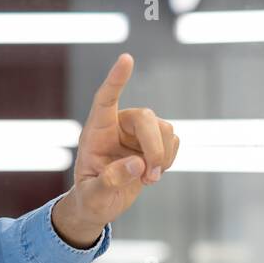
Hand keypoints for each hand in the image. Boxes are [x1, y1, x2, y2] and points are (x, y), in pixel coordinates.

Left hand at [51, 53, 178, 247]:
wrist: (101, 204)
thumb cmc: (90, 198)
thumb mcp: (92, 196)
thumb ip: (109, 181)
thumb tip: (136, 163)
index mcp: (96, 132)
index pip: (105, 99)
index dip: (116, 80)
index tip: (126, 58)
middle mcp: (117, 126)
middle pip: (145, 118)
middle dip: (154, 147)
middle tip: (150, 176)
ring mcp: (137, 132)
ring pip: (164, 129)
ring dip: (162, 157)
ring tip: (148, 179)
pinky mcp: (154, 141)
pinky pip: (173, 141)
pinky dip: (169, 159)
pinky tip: (153, 173)